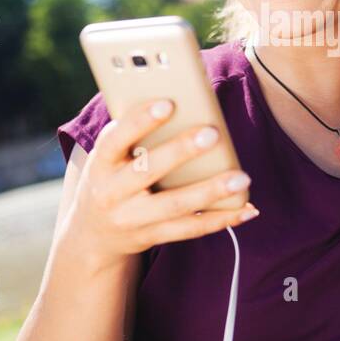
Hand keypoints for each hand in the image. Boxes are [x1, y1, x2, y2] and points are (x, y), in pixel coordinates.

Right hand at [65, 98, 257, 267]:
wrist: (93, 235)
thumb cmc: (112, 178)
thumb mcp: (110, 157)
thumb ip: (134, 134)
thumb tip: (181, 104)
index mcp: (101, 164)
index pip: (115, 140)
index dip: (139, 121)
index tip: (168, 103)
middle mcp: (112, 194)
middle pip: (148, 171)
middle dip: (181, 151)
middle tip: (213, 133)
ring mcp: (132, 220)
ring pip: (176, 205)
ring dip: (211, 191)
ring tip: (242, 177)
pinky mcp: (152, 237)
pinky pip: (191, 229)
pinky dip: (221, 219)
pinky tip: (246, 209)